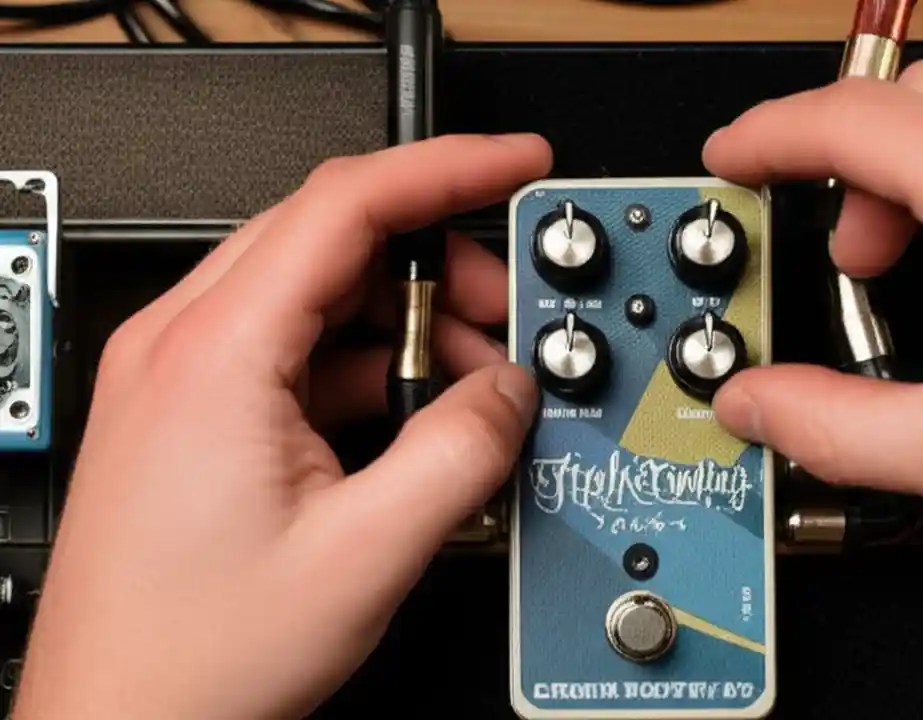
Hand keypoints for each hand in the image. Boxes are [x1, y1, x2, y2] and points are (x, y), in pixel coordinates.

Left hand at [14, 135, 551, 718]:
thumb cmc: (191, 659)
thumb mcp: (365, 554)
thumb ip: (461, 453)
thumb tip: (509, 391)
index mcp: (215, 354)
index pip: (346, 202)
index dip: (448, 168)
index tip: (515, 162)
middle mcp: (184, 346)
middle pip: (336, 242)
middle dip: (440, 266)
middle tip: (507, 316)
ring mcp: (183, 380)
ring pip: (321, 299)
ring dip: (406, 327)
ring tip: (468, 391)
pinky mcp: (195, 418)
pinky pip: (299, 354)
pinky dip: (368, 370)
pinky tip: (414, 424)